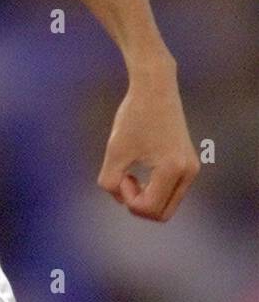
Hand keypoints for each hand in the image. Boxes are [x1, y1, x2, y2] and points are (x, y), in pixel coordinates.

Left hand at [97, 65, 197, 221]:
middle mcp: (189, 172)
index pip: (150, 209)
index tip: (121, 174)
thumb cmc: (133, 116)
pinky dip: (152, 189)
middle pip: (162, 213)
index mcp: (174, 169)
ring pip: (166, 204)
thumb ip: (110, 181)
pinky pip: (169, 191)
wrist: (155, 88)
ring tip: (129, 172)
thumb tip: (122, 201)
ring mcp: (191, 169)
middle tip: (124, 178)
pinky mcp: (188, 164)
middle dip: (137, 203)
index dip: (127, 199)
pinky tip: (137, 169)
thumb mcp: (115, 149)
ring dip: (144, 196)